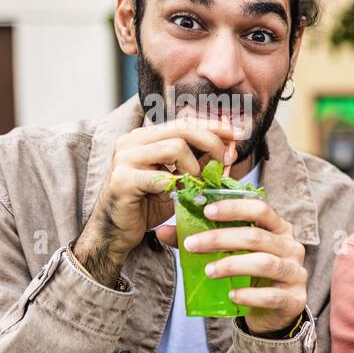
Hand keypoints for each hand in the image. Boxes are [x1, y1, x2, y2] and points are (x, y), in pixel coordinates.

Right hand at [73, 117, 244, 285]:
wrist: (116, 230)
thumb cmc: (149, 204)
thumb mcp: (179, 179)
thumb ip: (199, 163)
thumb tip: (230, 150)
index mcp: (145, 136)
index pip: (184, 122)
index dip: (213, 126)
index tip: (238, 133)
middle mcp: (132, 140)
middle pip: (183, 129)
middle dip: (212, 144)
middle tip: (227, 162)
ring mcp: (125, 158)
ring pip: (175, 147)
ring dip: (195, 168)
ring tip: (195, 185)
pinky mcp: (123, 179)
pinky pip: (163, 177)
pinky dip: (178, 187)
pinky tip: (179, 196)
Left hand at [179, 198, 307, 334]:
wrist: (274, 311)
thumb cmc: (252, 275)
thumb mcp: (233, 253)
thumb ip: (203, 241)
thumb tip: (163, 232)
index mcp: (279, 229)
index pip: (261, 209)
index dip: (234, 208)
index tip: (207, 211)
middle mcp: (292, 247)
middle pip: (257, 237)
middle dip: (221, 239)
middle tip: (192, 245)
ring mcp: (295, 273)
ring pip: (265, 263)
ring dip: (232, 265)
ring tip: (208, 271)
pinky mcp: (293, 298)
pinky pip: (271, 295)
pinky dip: (249, 295)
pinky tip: (231, 295)